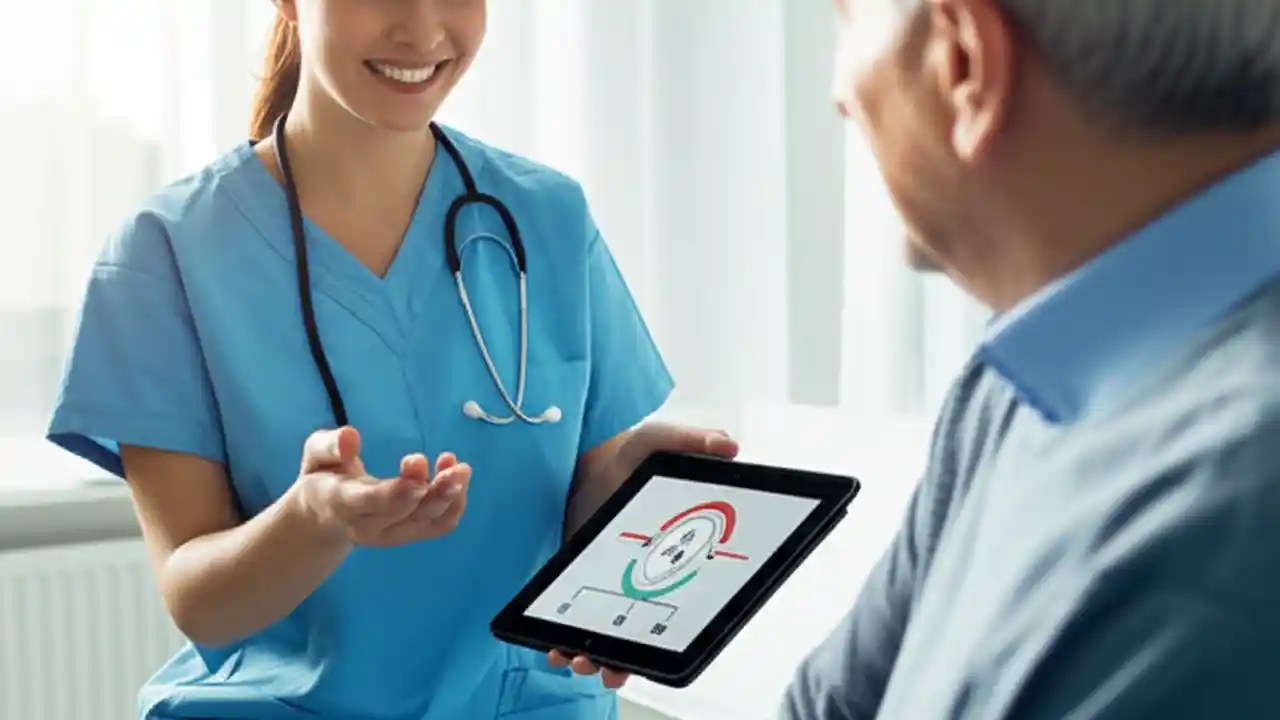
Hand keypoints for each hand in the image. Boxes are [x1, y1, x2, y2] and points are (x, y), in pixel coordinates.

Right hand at [294, 426, 471, 546]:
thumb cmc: (323, 478)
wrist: (326, 516)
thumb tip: (350, 435)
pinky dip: (455, 504)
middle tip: (448, 459)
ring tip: (461, 467)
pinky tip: (458, 475)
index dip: (395, 492)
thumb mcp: (315, 455)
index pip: (368, 502)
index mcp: (341, 503)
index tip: (419, 474)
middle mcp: (367, 526)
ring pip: (427, 522)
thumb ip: (328, 446)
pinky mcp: (411, 533)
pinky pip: (440, 526)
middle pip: (404, 514)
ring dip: (449, 496)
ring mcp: (392, 534)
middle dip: (430, 488)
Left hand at [552, 421, 740, 687]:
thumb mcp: (656, 442)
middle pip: (644, 636)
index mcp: (676, 560)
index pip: (685, 610)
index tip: (650, 654)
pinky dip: (566, 641)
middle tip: (608, 666)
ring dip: (596, 658)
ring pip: (610, 638)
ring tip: (577, 661)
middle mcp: (650, 582)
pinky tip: (553, 647)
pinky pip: (580, 624)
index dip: (670, 639)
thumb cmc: (629, 454)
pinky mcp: (585, 587)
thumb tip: (729, 446)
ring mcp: (616, 587)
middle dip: (627, 659)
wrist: (583, 461)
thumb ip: (691, 441)